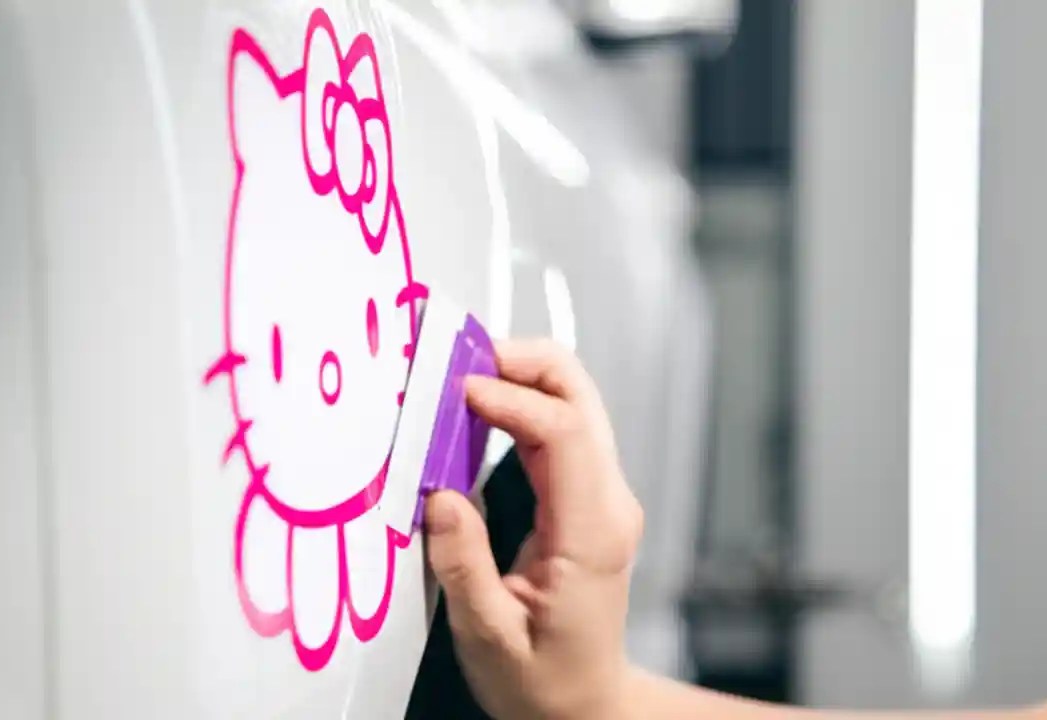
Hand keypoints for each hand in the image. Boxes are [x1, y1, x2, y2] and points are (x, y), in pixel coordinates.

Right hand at [424, 339, 643, 719]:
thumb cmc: (542, 681)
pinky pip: (559, 429)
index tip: (456, 391)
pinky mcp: (585, 498)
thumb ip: (463, 565)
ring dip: (520, 376)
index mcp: (591, 532)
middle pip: (580, 397)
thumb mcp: (489, 636)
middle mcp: (607, 503)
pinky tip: (479, 405)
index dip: (511, 398)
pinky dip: (520, 403)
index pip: (563, 431)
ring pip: (573, 403)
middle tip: (459, 356)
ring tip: (460, 373)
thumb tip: (439, 495)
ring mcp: (602, 496)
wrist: (584, 705)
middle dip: (523, 362)